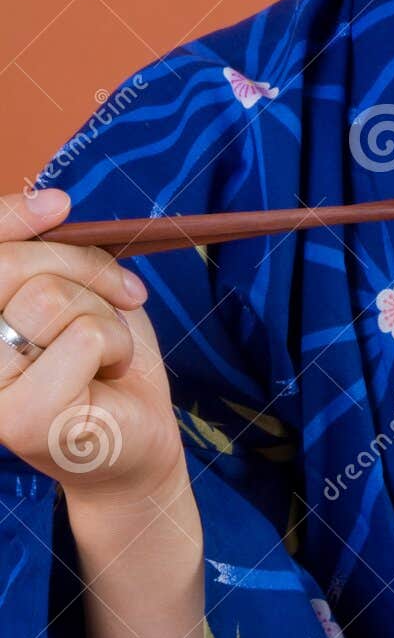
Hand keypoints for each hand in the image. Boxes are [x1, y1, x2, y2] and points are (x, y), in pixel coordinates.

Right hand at [0, 188, 183, 506]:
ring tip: (106, 348)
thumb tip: (52, 202)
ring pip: (49, 297)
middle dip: (80, 264)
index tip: (59, 204)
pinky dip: (115, 344)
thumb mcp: (76, 288)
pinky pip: (84, 335)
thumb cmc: (103, 358)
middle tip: (123, 292)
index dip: (6, 216)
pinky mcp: (21, 421)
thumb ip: (45, 254)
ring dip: (103, 314)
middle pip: (8, 267)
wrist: (137, 436)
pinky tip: (109, 373)